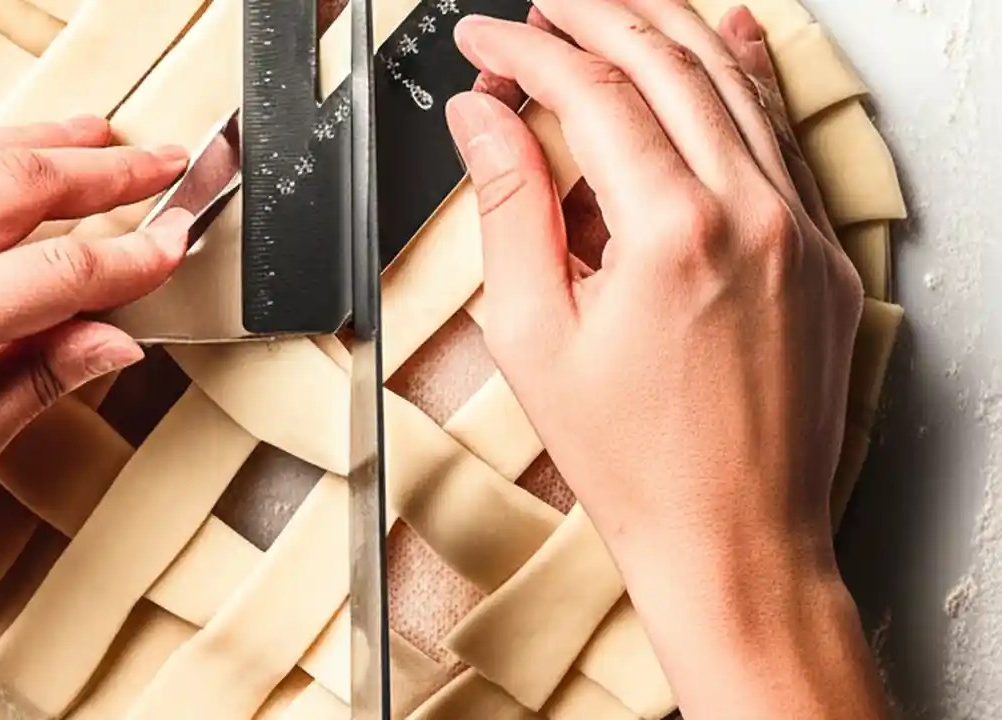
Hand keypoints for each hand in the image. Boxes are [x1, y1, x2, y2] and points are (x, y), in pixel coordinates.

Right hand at [447, 2, 884, 717]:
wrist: (734, 538)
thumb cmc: (633, 461)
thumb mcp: (534, 334)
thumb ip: (509, 206)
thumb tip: (482, 118)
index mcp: (673, 232)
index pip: (593, 92)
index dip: (529, 51)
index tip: (486, 41)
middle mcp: (752, 213)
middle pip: (667, 63)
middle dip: (592, 17)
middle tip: (538, 11)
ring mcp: (803, 229)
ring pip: (733, 82)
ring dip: (665, 29)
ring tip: (607, 9)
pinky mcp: (827, 252)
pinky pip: (783, 134)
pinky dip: (746, 75)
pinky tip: (724, 36)